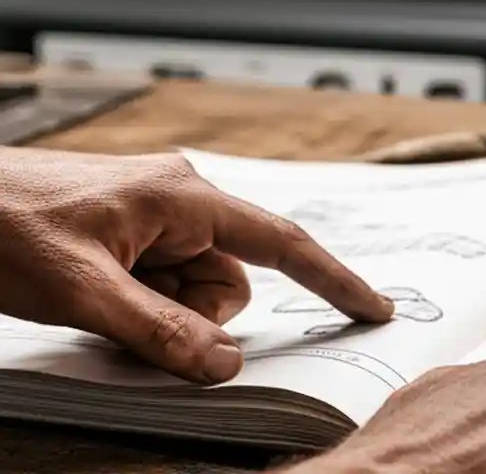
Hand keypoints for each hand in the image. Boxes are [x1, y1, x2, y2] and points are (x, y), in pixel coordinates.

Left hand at [0, 147, 392, 383]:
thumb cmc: (3, 225)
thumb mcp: (82, 291)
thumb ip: (160, 331)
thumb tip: (227, 365)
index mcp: (183, 195)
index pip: (281, 242)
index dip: (333, 279)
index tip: (373, 307)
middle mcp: (179, 199)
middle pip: (229, 279)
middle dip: (194, 315)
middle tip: (128, 319)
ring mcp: (152, 214)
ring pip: (193, 288)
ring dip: (160, 312)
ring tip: (96, 302)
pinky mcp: (129, 230)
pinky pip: (163, 282)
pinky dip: (141, 305)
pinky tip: (94, 296)